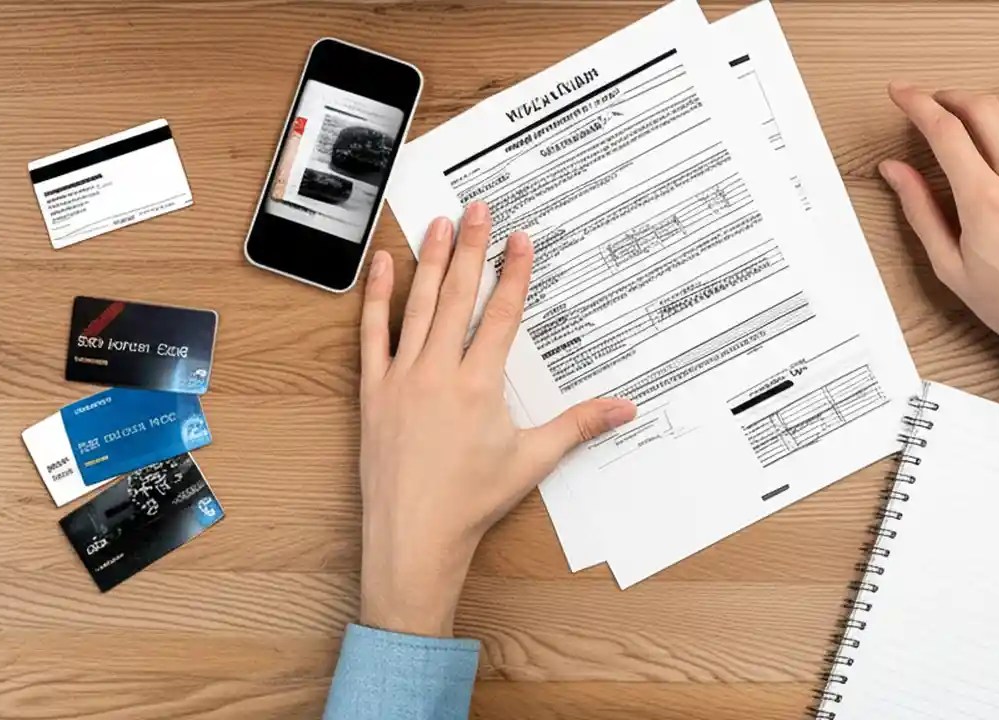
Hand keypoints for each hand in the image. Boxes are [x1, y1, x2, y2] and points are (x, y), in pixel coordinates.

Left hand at [356, 202, 635, 636]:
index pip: (501, 315)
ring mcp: (402, 378)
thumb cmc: (472, 501)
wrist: (415, 536)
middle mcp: (439, 372)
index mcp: (479, 385)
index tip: (519, 239)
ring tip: (438, 225)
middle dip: (471, 249)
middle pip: (458, 297)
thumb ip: (580, 426)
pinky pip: (372, 335)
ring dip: (430, 262)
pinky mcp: (374, 391)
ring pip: (417, 306)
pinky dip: (377, 298)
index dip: (513, 273)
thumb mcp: (533, 460)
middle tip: (476, 209)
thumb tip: (625, 409)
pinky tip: (384, 266)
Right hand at [881, 83, 998, 492]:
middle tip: (932, 103)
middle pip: (983, 109)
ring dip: (990, 100)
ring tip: (971, 111)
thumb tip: (895, 171)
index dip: (917, 104)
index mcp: (984, 202)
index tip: (902, 93)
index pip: (945, 132)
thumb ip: (920, 210)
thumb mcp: (949, 265)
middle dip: (950, 97)